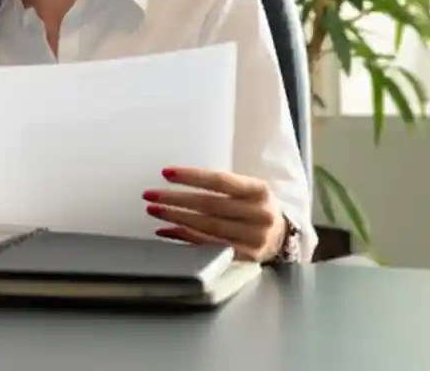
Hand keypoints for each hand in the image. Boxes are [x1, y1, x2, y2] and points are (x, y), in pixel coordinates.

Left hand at [143, 166, 284, 262]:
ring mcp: (254, 239)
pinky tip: (166, 230)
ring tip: (153, 210)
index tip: (166, 173)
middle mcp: (259, 214)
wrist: (280, 235)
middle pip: (210, 205)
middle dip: (176, 199)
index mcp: (260, 190)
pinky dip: (184, 237)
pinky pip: (208, 246)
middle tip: (150, 194)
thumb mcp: (247, 189)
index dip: (192, 176)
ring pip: (207, 227)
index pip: (221, 181)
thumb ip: (220, 185)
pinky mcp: (245, 258)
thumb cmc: (253, 206)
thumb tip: (175, 179)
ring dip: (176, 218)